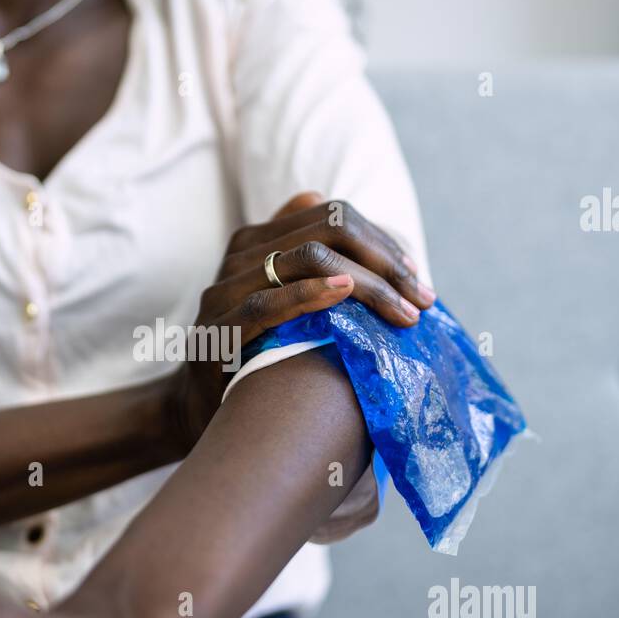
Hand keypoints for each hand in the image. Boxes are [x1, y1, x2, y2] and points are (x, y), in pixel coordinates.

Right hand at [166, 191, 434, 448]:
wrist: (196, 406)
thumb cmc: (255, 351)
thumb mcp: (283, 299)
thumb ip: (310, 260)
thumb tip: (332, 211)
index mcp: (259, 240)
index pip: (334, 215)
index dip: (383, 242)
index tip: (416, 280)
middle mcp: (240, 254)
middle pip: (327, 230)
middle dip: (384, 263)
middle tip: (422, 301)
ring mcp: (224, 290)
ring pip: (305, 258)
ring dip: (366, 284)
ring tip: (402, 313)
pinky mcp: (216, 331)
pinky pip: (266, 305)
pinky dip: (309, 294)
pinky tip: (344, 296)